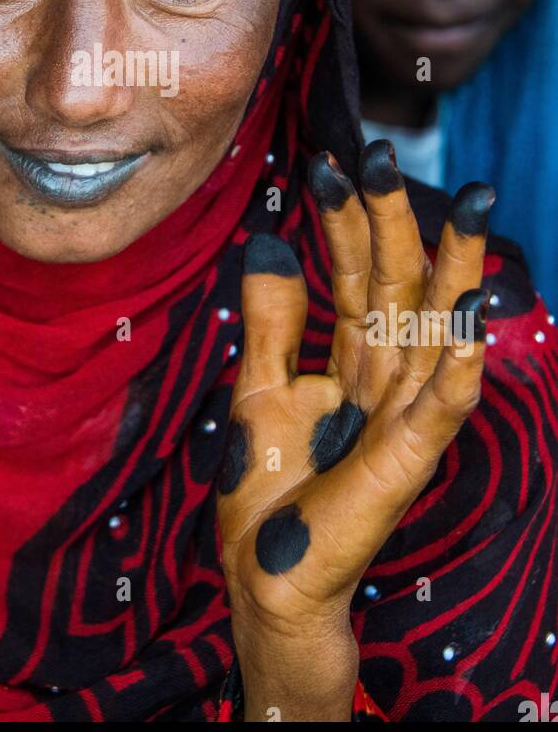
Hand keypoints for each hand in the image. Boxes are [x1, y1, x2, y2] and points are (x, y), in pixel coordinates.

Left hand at [218, 140, 492, 720]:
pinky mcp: (410, 459)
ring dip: (455, 269)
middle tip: (383, 154)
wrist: (267, 577)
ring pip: (438, 328)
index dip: (345, 221)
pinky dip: (462, 359)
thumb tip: (269, 241)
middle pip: (399, 286)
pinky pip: (444, 403)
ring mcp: (405, 416)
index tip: (328, 163)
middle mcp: (388, 377)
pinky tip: (472, 311)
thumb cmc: (268, 491)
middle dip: (396, 221)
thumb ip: (273, 321)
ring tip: (470, 205)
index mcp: (353, 359)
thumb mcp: (259, 387)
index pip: (356, 274)